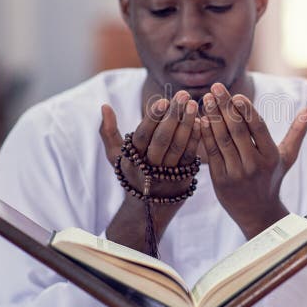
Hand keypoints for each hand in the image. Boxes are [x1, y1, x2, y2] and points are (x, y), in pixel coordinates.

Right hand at [99, 91, 200, 249]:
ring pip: (179, 147)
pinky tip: (202, 121)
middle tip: (183, 96)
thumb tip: (104, 106)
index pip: (142, 136)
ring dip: (187, 124)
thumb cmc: (132, 173)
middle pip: (162, 140)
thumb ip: (109, 131)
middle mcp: (149, 167)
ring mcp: (168, 174)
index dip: (152, 118)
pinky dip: (196, 138)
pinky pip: (191, 156)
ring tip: (193, 104)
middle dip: (173, 116)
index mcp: (132, 158)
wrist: (148, 210)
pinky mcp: (185, 178)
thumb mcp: (115, 156)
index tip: (163, 100)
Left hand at [199, 83, 306, 238]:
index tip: (237, 95)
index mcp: (271, 156)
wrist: (258, 213)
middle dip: (225, 106)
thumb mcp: (287, 156)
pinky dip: (205, 134)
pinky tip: (201, 119)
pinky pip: (211, 153)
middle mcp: (255, 165)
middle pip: (238, 130)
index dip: (247, 110)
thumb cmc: (272, 178)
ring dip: (213, 116)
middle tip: (215, 88)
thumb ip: (298, 131)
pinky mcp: (221, 181)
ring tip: (206, 99)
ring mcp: (237, 173)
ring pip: (222, 139)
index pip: (258, 127)